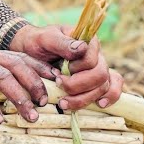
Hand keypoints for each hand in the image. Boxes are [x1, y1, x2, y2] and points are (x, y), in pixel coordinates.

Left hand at [9, 24, 124, 111]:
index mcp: (88, 41)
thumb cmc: (38, 43)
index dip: (75, 70)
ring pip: (104, 87)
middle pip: (100, 75)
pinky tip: (99, 105)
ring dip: (84, 98)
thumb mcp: (45, 38)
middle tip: (59, 86)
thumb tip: (83, 48)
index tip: (57, 72)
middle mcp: (97, 55)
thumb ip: (63, 43)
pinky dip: (110, 98)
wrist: (30, 52)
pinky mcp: (97, 82)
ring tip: (64, 103)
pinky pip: (113, 89)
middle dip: (79, 86)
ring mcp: (98, 69)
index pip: (91, 60)